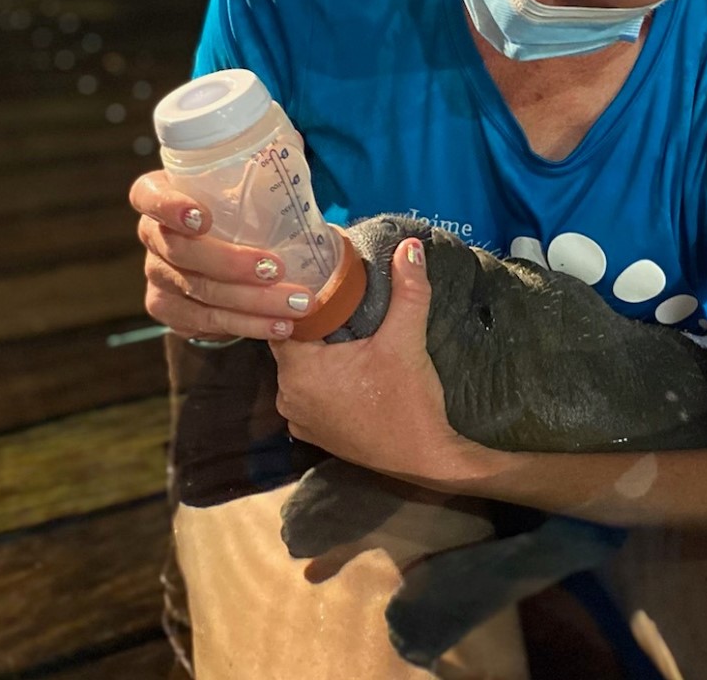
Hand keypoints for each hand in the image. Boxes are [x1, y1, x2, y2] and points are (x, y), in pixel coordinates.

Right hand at [131, 170, 315, 341]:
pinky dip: (248, 325)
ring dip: (253, 303)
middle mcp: (152, 236)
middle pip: (182, 252)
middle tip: (277, 268)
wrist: (224, 258)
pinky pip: (207, 322)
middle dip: (233, 264)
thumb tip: (296, 142)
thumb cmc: (237, 210)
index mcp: (160, 195)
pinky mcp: (168, 310)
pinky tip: (280, 326)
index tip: (203, 218)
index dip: (169, 206)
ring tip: (297, 305)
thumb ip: (257, 165)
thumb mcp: (240, 184)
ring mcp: (157, 276)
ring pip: (201, 293)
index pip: (147, 195)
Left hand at [271, 237, 481, 484]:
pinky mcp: (315, 434)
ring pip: (299, 368)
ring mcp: (299, 419)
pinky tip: (346, 365)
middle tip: (338, 296)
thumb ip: (408, 290)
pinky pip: (308, 393)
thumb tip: (410, 246)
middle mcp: (288, 396)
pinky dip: (322, 378)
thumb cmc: (409, 401)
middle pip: (291, 342)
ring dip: (317, 351)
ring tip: (343, 326)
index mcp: (299, 369)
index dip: (299, 297)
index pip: (282, 319)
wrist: (425, 460)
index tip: (319, 278)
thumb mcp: (407, 341)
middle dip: (312, 321)